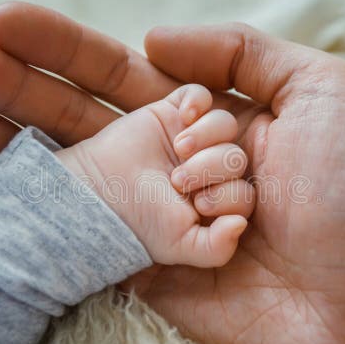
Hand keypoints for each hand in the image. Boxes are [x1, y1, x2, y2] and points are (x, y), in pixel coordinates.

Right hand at [57, 83, 251, 266]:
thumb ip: (217, 248)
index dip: (229, 196)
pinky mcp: (171, 114)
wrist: (98, 199)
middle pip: (237, 157)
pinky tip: (184, 116)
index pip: (246, 192)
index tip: (197, 205)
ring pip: (225, 125)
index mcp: (216, 201)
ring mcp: (193, 141)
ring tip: (180, 148)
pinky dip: (198, 102)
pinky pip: (201, 95)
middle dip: (213, 168)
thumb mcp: (183, 248)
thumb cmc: (140, 223)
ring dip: (208, 136)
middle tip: (179, 181)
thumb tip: (240, 225)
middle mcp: (210, 170)